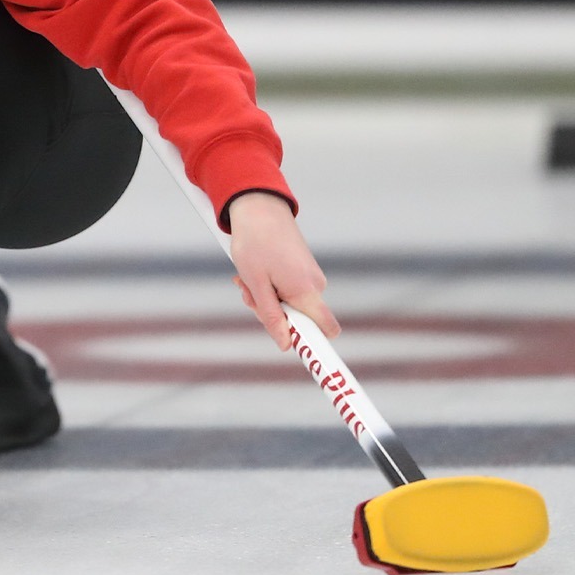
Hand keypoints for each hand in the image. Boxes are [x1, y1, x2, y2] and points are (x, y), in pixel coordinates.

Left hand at [226, 191, 338, 350]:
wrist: (258, 206)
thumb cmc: (254, 243)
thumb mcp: (256, 283)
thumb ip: (271, 316)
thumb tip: (286, 345)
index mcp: (307, 291)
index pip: (327, 330)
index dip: (320, 349)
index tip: (318, 368)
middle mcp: (316, 285)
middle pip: (299, 320)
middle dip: (273, 315)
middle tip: (248, 294)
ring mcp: (311, 277)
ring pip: (289, 305)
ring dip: (267, 298)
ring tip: (248, 276)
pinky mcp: (303, 270)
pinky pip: (289, 291)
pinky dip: (271, 287)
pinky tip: (255, 271)